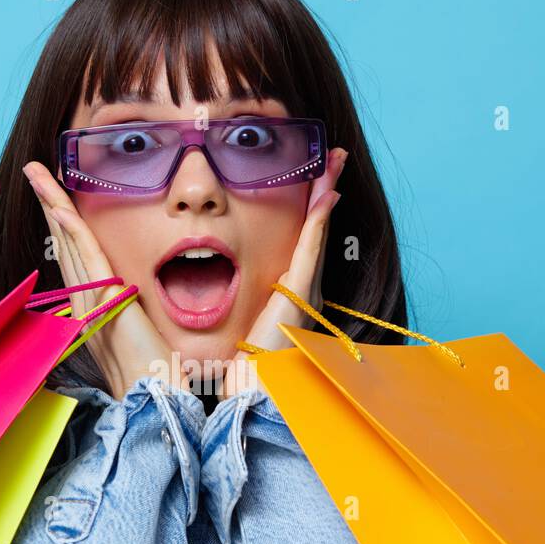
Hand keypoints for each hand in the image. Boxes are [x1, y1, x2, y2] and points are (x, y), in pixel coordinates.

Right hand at [23, 161, 183, 400]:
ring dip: (53, 204)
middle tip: (36, 174)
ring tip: (38, 175)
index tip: (56, 198)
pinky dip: (72, 228)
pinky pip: (86, 256)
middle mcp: (84, 301)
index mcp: (92, 307)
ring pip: (68, 242)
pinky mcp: (105, 301)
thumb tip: (134, 297)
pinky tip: (62, 206)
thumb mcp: (142, 332)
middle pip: (64, 242)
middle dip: (50, 204)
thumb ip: (133, 311)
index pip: (75, 256)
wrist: (153, 396)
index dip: (63, 223)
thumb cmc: (154, 373)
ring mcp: (91, 301)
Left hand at [219, 147, 348, 399]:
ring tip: (334, 163)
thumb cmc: (237, 362)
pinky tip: (326, 196)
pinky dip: (319, 222)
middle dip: (324, 191)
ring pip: (317, 233)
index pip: (300, 240)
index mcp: (287, 293)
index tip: (315, 176)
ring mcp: (305, 290)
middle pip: (314, 230)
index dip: (309, 207)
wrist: (248, 386)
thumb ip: (225, 297)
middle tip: (334, 157)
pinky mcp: (301, 294)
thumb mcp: (230, 320)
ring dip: (326, 195)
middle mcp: (302, 288)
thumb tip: (209, 280)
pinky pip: (311, 250)